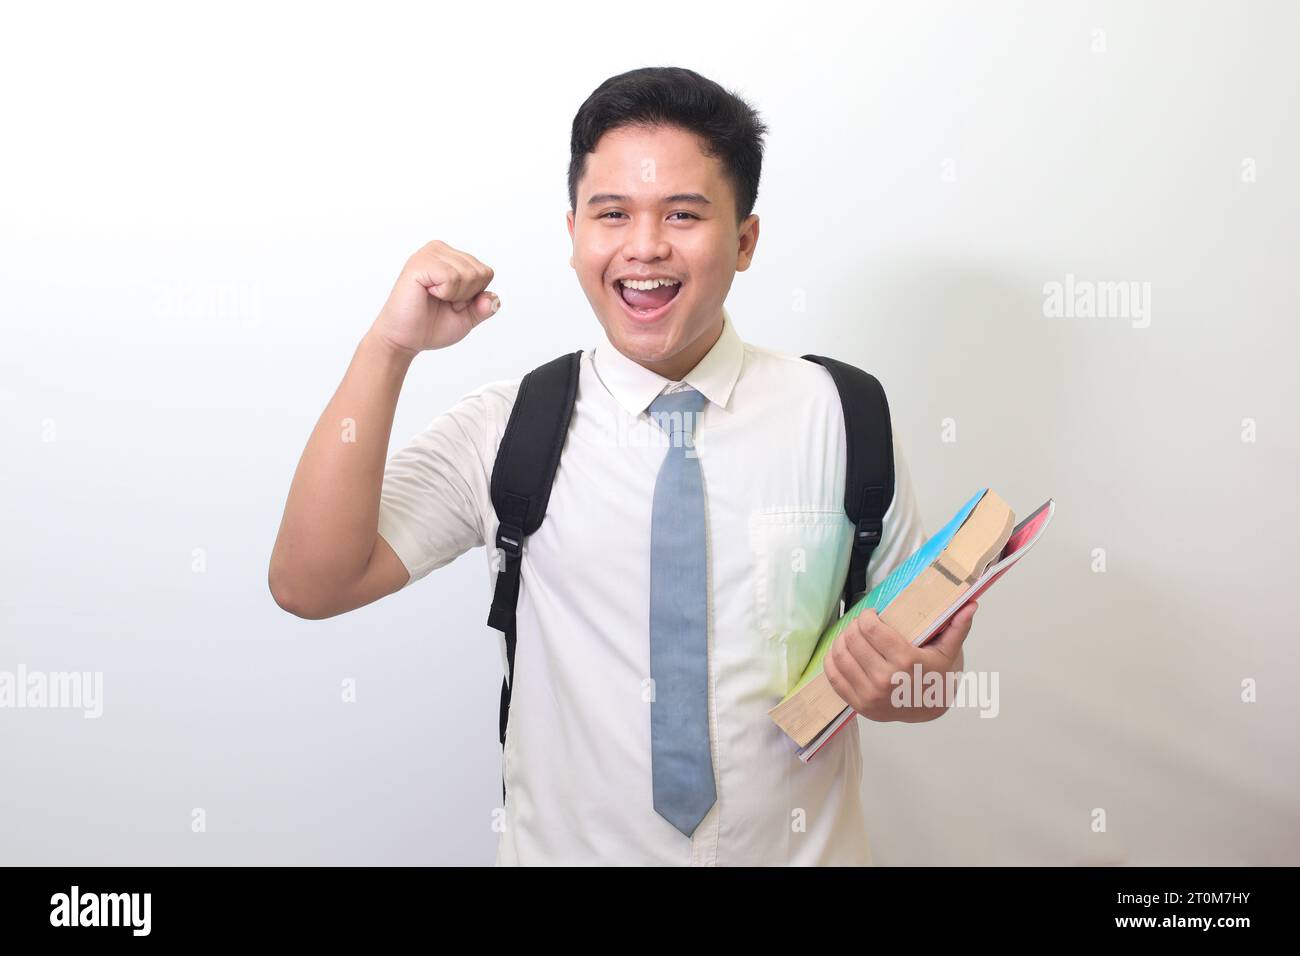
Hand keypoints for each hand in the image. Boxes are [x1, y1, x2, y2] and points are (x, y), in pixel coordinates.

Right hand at [371, 240, 500, 355]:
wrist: (404, 339)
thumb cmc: (430, 326)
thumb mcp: (467, 318)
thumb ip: (484, 307)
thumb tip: (494, 298)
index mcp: (452, 258)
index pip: (486, 273)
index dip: (474, 296)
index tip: (451, 303)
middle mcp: (440, 250)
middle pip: (480, 273)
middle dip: (466, 296)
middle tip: (441, 302)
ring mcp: (429, 253)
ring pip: (468, 274)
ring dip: (454, 296)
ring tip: (433, 298)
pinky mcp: (419, 263)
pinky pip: (451, 277)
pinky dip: (444, 293)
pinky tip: (427, 293)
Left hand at [823, 602, 977, 722]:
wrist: (927, 710)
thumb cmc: (935, 675)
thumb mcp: (948, 651)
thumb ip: (957, 626)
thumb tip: (971, 604)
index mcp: (906, 662)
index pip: (872, 629)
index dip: (867, 617)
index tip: (872, 615)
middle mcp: (886, 679)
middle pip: (854, 640)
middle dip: (854, 626)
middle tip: (861, 625)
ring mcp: (870, 694)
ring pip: (841, 656)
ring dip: (841, 639)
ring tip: (850, 635)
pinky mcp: (858, 705)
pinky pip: (834, 677)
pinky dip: (832, 660)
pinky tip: (840, 651)